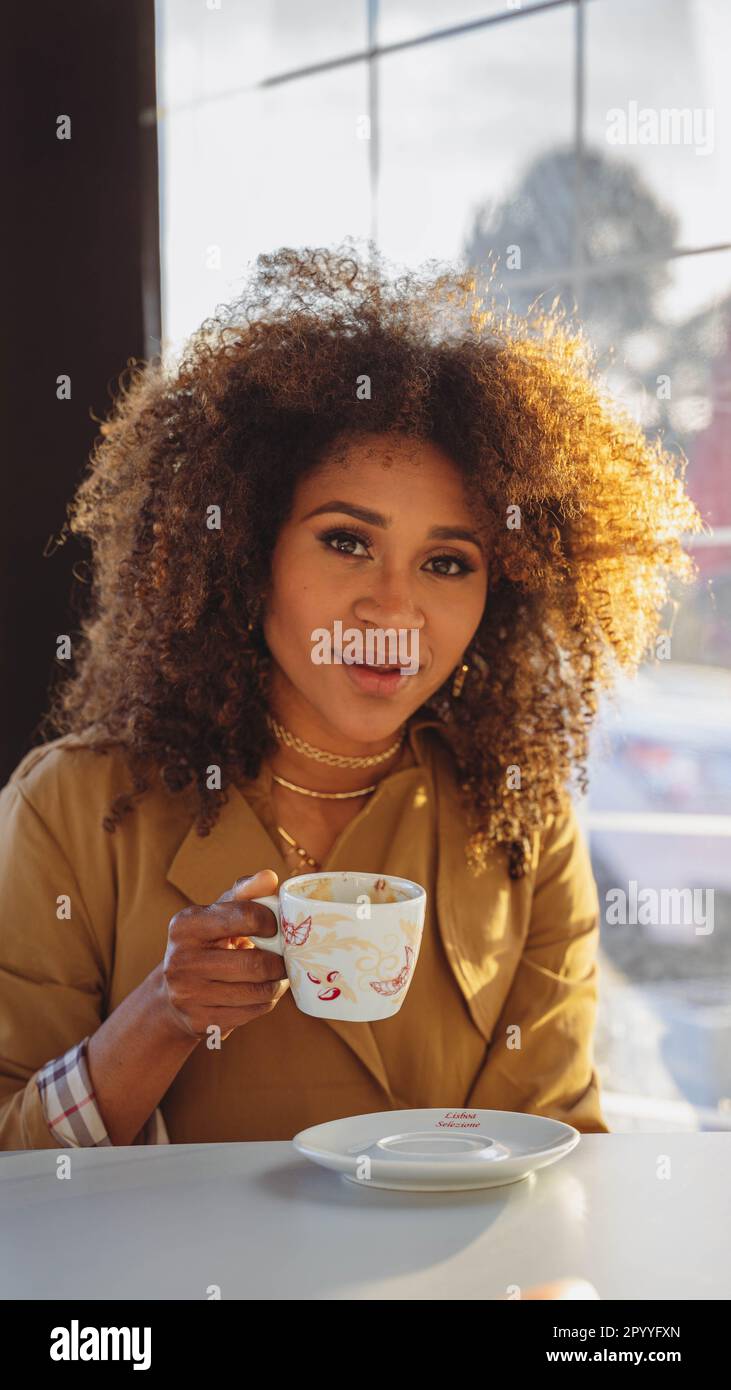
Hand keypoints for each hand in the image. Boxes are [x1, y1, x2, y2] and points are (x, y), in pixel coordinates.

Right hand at [161, 870, 289, 1040]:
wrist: (173, 993)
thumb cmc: (207, 943)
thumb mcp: (219, 913)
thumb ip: (245, 892)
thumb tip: (270, 878)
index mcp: (185, 924)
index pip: (246, 916)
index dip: (271, 922)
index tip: (275, 927)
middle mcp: (180, 960)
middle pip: (255, 963)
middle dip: (279, 962)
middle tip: (286, 959)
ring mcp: (187, 995)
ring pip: (257, 992)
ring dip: (276, 984)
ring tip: (275, 976)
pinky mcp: (199, 1022)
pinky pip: (251, 1013)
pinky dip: (264, 1003)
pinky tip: (259, 994)